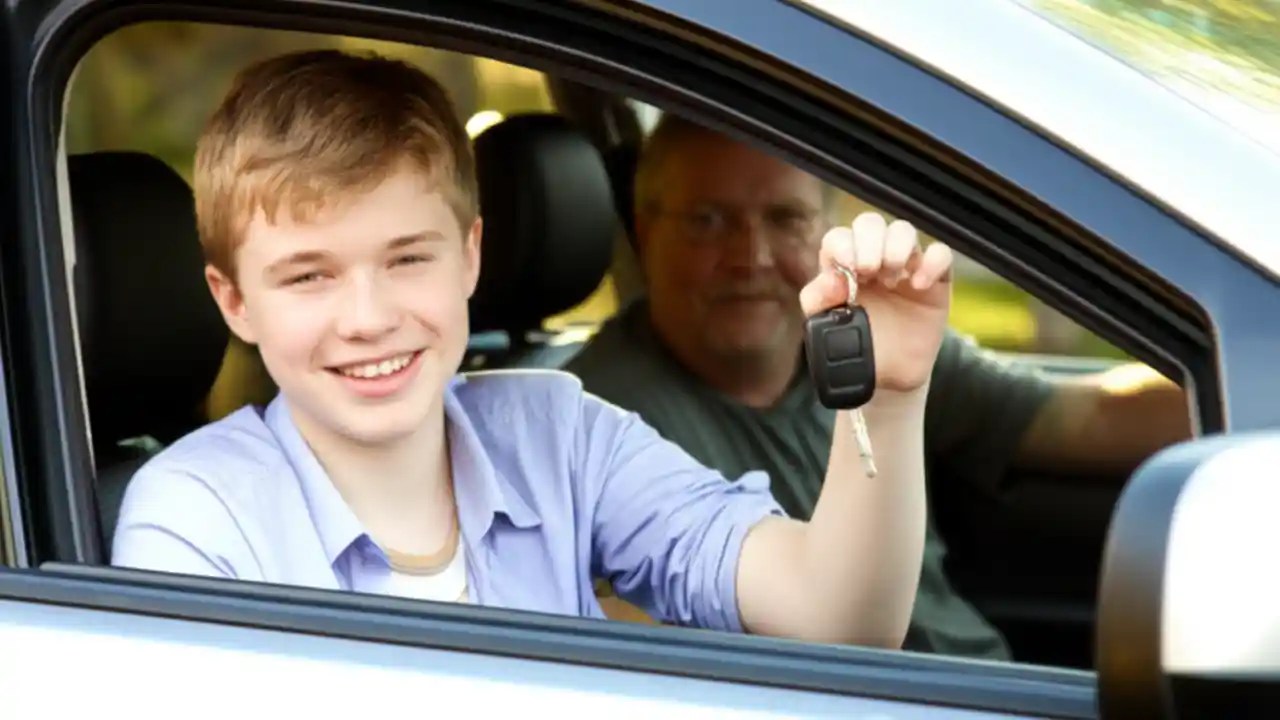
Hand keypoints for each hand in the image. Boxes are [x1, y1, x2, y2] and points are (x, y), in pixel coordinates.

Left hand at [799, 212, 951, 394]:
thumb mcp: (826, 323)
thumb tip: (833, 278)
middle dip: (870, 241)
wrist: (886, 376)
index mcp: (843, 265)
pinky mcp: (935, 280)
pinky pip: (941, 254)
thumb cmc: (855, 344)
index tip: (847, 266)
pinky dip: (932, 262)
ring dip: (897, 247)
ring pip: (904, 231)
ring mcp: (906, 266)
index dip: (843, 244)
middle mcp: (874, 258)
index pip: (840, 236)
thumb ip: (818, 298)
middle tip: (870, 270)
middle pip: (871, 223)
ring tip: (892, 279)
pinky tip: (920, 285)